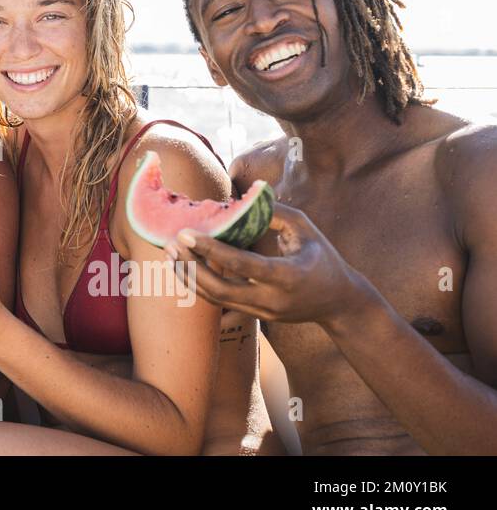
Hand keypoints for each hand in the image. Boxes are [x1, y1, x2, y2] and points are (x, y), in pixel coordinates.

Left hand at [165, 201, 367, 324]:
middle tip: (171, 242)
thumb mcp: (306, 229)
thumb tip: (246, 193)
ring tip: (169, 252)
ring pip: (215, 299)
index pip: (242, 265)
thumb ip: (275, 212)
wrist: (340, 304)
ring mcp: (262, 312)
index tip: (185, 232)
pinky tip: (184, 266)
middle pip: (220, 289)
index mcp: (288, 276)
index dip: (211, 249)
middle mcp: (272, 299)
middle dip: (191, 266)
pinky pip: (220, 302)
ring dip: (189, 276)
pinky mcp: (255, 316)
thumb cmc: (323, 259)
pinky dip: (199, 285)